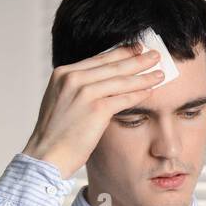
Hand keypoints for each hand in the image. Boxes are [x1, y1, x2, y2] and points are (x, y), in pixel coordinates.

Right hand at [22, 42, 163, 177]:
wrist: (45, 156)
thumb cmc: (54, 135)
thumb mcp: (61, 102)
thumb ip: (76, 90)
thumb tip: (100, 85)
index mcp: (63, 74)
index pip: (98, 59)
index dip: (120, 53)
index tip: (136, 49)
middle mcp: (72, 78)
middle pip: (112, 65)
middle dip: (136, 59)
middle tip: (155, 54)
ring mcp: (84, 92)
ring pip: (121, 80)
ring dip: (143, 76)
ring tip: (160, 73)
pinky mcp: (96, 109)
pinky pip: (124, 98)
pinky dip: (139, 94)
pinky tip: (150, 92)